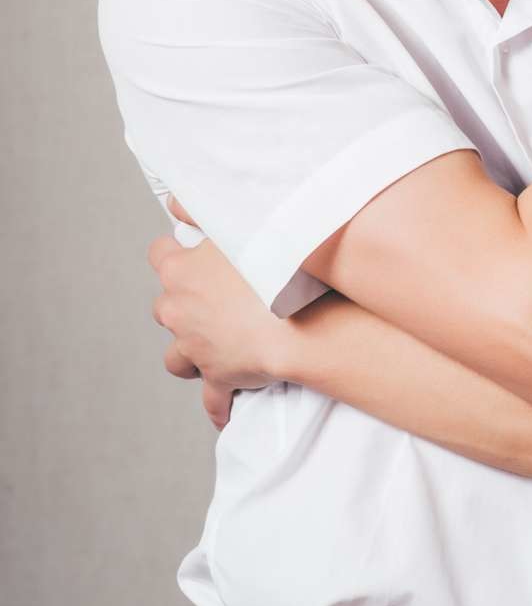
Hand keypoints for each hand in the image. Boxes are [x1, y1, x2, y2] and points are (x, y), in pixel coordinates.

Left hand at [148, 196, 288, 430]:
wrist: (298, 316)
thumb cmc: (272, 265)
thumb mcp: (234, 223)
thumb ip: (200, 210)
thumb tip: (174, 201)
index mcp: (180, 273)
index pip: (159, 255)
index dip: (176, 252)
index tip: (191, 252)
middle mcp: (180, 311)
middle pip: (165, 308)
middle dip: (183, 306)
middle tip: (212, 299)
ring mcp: (196, 348)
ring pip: (176, 357)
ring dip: (190, 351)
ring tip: (213, 345)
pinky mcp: (218, 377)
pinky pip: (213, 397)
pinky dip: (219, 401)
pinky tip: (226, 405)